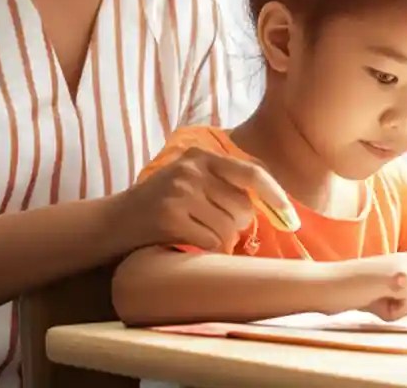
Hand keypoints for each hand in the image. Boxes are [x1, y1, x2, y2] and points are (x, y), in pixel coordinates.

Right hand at [116, 147, 294, 252]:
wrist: (114, 221)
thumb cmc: (162, 205)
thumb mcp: (191, 180)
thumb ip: (224, 182)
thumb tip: (274, 204)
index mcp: (202, 156)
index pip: (252, 174)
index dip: (276, 197)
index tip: (291, 219)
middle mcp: (192, 169)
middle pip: (243, 208)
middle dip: (236, 226)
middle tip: (213, 227)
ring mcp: (180, 192)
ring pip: (229, 229)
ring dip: (221, 241)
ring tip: (197, 234)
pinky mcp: (170, 217)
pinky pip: (211, 242)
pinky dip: (208, 251)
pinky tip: (190, 244)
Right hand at [329, 252, 406, 320]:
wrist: (325, 285)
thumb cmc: (347, 291)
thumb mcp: (379, 291)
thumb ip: (401, 293)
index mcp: (404, 259)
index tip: (381, 295)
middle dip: (404, 309)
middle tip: (376, 300)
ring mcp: (405, 266)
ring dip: (398, 311)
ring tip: (373, 299)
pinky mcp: (400, 276)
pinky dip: (393, 312)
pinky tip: (373, 300)